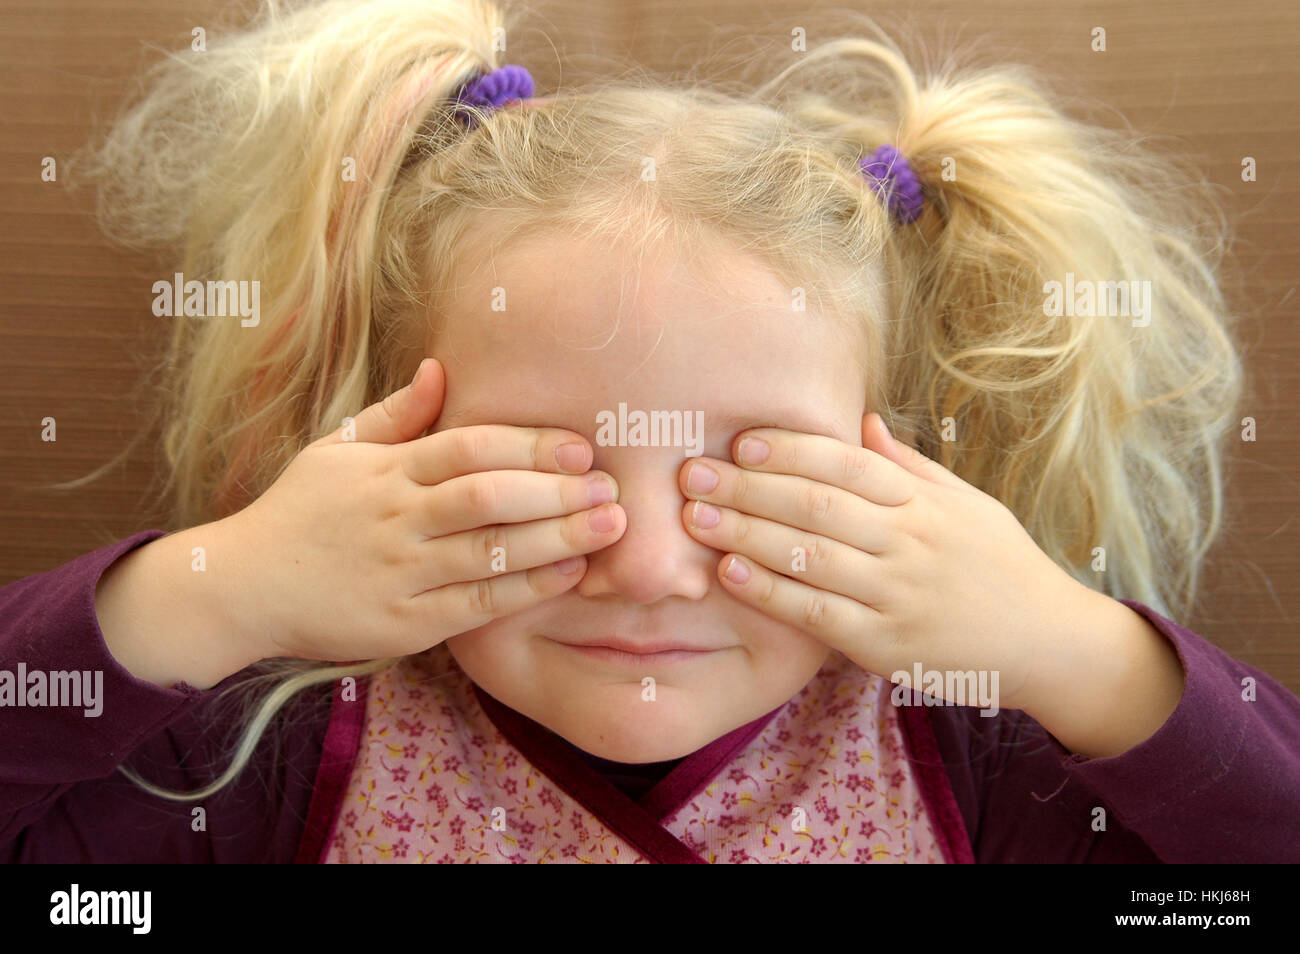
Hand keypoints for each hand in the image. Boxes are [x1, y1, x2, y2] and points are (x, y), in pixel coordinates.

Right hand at [227, 358, 626, 662]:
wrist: (241, 587)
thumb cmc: (299, 512)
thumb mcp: (336, 451)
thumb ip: (395, 415)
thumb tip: (441, 367)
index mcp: (385, 471)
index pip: (467, 447)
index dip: (528, 445)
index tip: (581, 446)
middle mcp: (396, 519)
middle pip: (486, 496)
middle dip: (555, 490)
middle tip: (611, 485)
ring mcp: (400, 573)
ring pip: (488, 551)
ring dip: (556, 537)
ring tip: (609, 526)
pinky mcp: (404, 624)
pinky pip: (477, 604)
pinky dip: (526, 588)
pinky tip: (569, 573)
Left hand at [677, 412, 1092, 712]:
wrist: (1049, 643)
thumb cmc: (1000, 565)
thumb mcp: (967, 504)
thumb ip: (909, 467)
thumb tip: (862, 420)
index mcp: (925, 503)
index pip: (849, 464)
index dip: (793, 448)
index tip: (742, 438)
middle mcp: (911, 542)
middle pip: (818, 505)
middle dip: (749, 486)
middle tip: (691, 472)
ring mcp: (898, 594)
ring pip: (811, 556)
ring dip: (745, 534)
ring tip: (696, 517)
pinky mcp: (887, 645)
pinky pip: (819, 614)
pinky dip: (772, 593)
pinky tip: (730, 575)